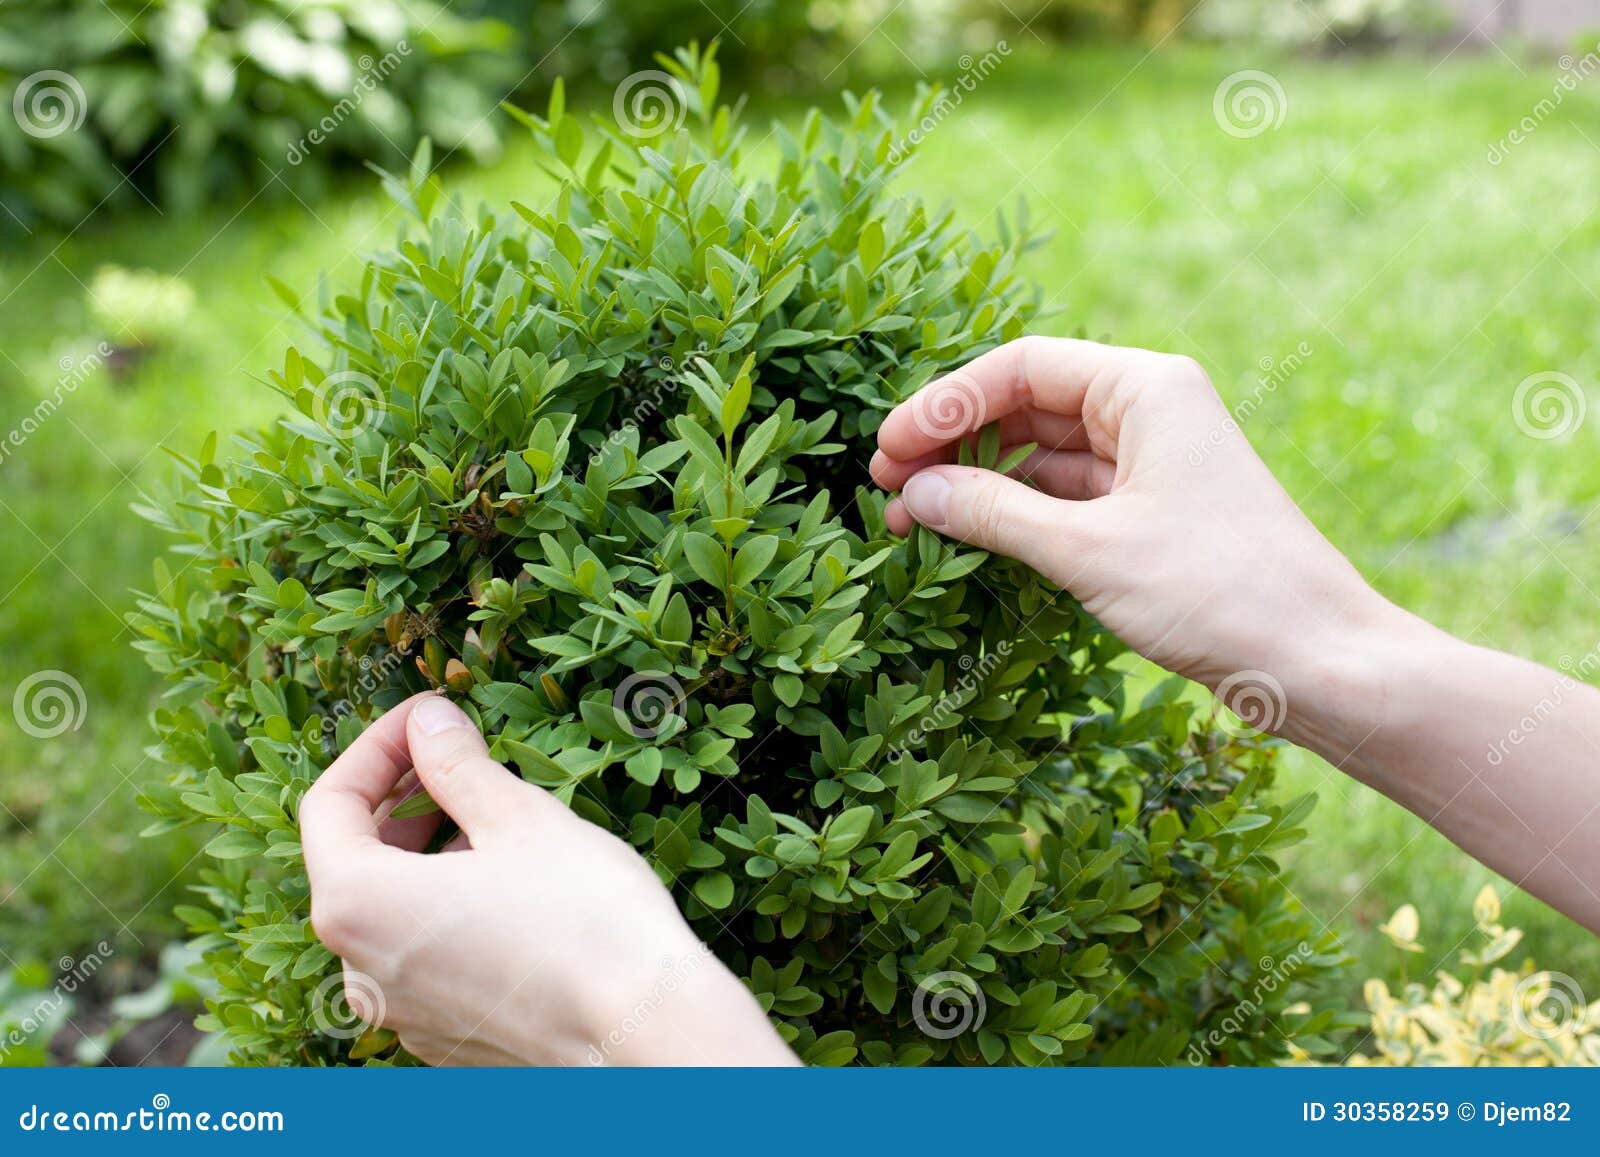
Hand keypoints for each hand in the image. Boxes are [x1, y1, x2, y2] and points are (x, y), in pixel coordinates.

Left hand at [299, 692, 796, 1065]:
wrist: (644, 1034)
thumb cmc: (585, 921)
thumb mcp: (519, 819)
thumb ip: (456, 765)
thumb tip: (428, 722)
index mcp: (358, 904)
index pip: (329, 803)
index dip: (375, 745)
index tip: (428, 717)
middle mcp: (361, 968)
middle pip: (353, 859)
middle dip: (402, 799)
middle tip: (461, 757)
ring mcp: (401, 1011)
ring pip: (392, 908)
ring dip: (430, 853)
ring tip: (498, 821)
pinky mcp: (444, 1035)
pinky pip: (424, 954)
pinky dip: (449, 907)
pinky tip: (512, 886)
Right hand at [870, 337, 1389, 727]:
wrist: (1319, 662)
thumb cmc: (1219, 593)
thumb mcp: (1090, 551)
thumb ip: (995, 513)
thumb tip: (915, 491)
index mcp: (1147, 388)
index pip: (1021, 368)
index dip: (944, 404)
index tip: (887, 449)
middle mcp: (1149, 412)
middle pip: (1026, 405)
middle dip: (954, 443)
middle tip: (885, 486)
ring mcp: (1152, 465)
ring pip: (1041, 456)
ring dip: (978, 483)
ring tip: (912, 520)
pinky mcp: (1152, 516)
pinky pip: (1066, 499)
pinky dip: (1016, 514)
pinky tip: (969, 536)